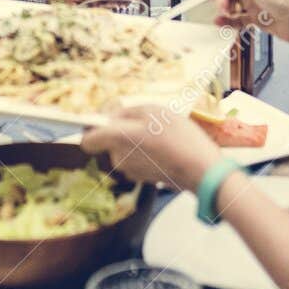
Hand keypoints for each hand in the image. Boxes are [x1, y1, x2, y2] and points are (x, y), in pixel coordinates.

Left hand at [82, 108, 217, 192]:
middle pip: (109, 142)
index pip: (87, 139)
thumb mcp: (153, 110)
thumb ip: (125, 112)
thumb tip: (110, 117)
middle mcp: (119, 158)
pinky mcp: (142, 178)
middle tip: (146, 123)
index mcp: (117, 138)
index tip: (106, 120)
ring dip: (136, 142)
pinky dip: (145, 154)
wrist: (200, 169)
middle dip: (122, 132)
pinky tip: (164, 149)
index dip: (93, 128)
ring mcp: (130, 171)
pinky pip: (137, 160)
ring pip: (124, 151)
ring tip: (159, 135)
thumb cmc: (178, 137)